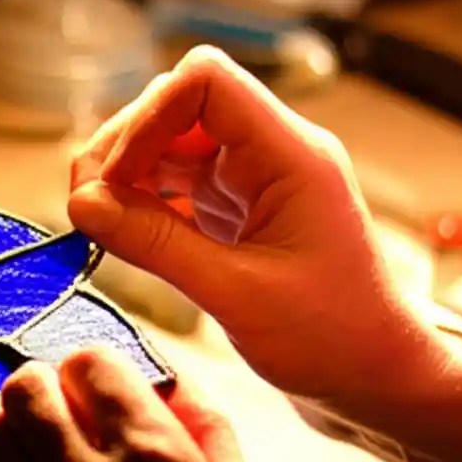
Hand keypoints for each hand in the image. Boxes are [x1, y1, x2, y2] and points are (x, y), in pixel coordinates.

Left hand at [0, 348, 294, 461]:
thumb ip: (209, 432)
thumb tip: (174, 381)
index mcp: (154, 456)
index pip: (91, 363)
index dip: (95, 369)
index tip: (101, 389)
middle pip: (25, 389)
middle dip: (41, 386)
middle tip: (58, 407)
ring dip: (1, 425)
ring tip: (22, 438)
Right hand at [68, 47, 448, 406]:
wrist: (381, 380)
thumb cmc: (335, 339)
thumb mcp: (236, 294)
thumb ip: (155, 244)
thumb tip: (80, 205)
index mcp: (291, 154)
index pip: (205, 81)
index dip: (148, 119)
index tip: (114, 180)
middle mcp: (274, 153)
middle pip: (179, 105)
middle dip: (126, 148)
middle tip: (87, 206)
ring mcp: (256, 180)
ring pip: (172, 144)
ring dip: (129, 175)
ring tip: (100, 223)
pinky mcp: (241, 210)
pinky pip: (179, 183)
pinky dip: (144, 203)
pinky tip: (127, 235)